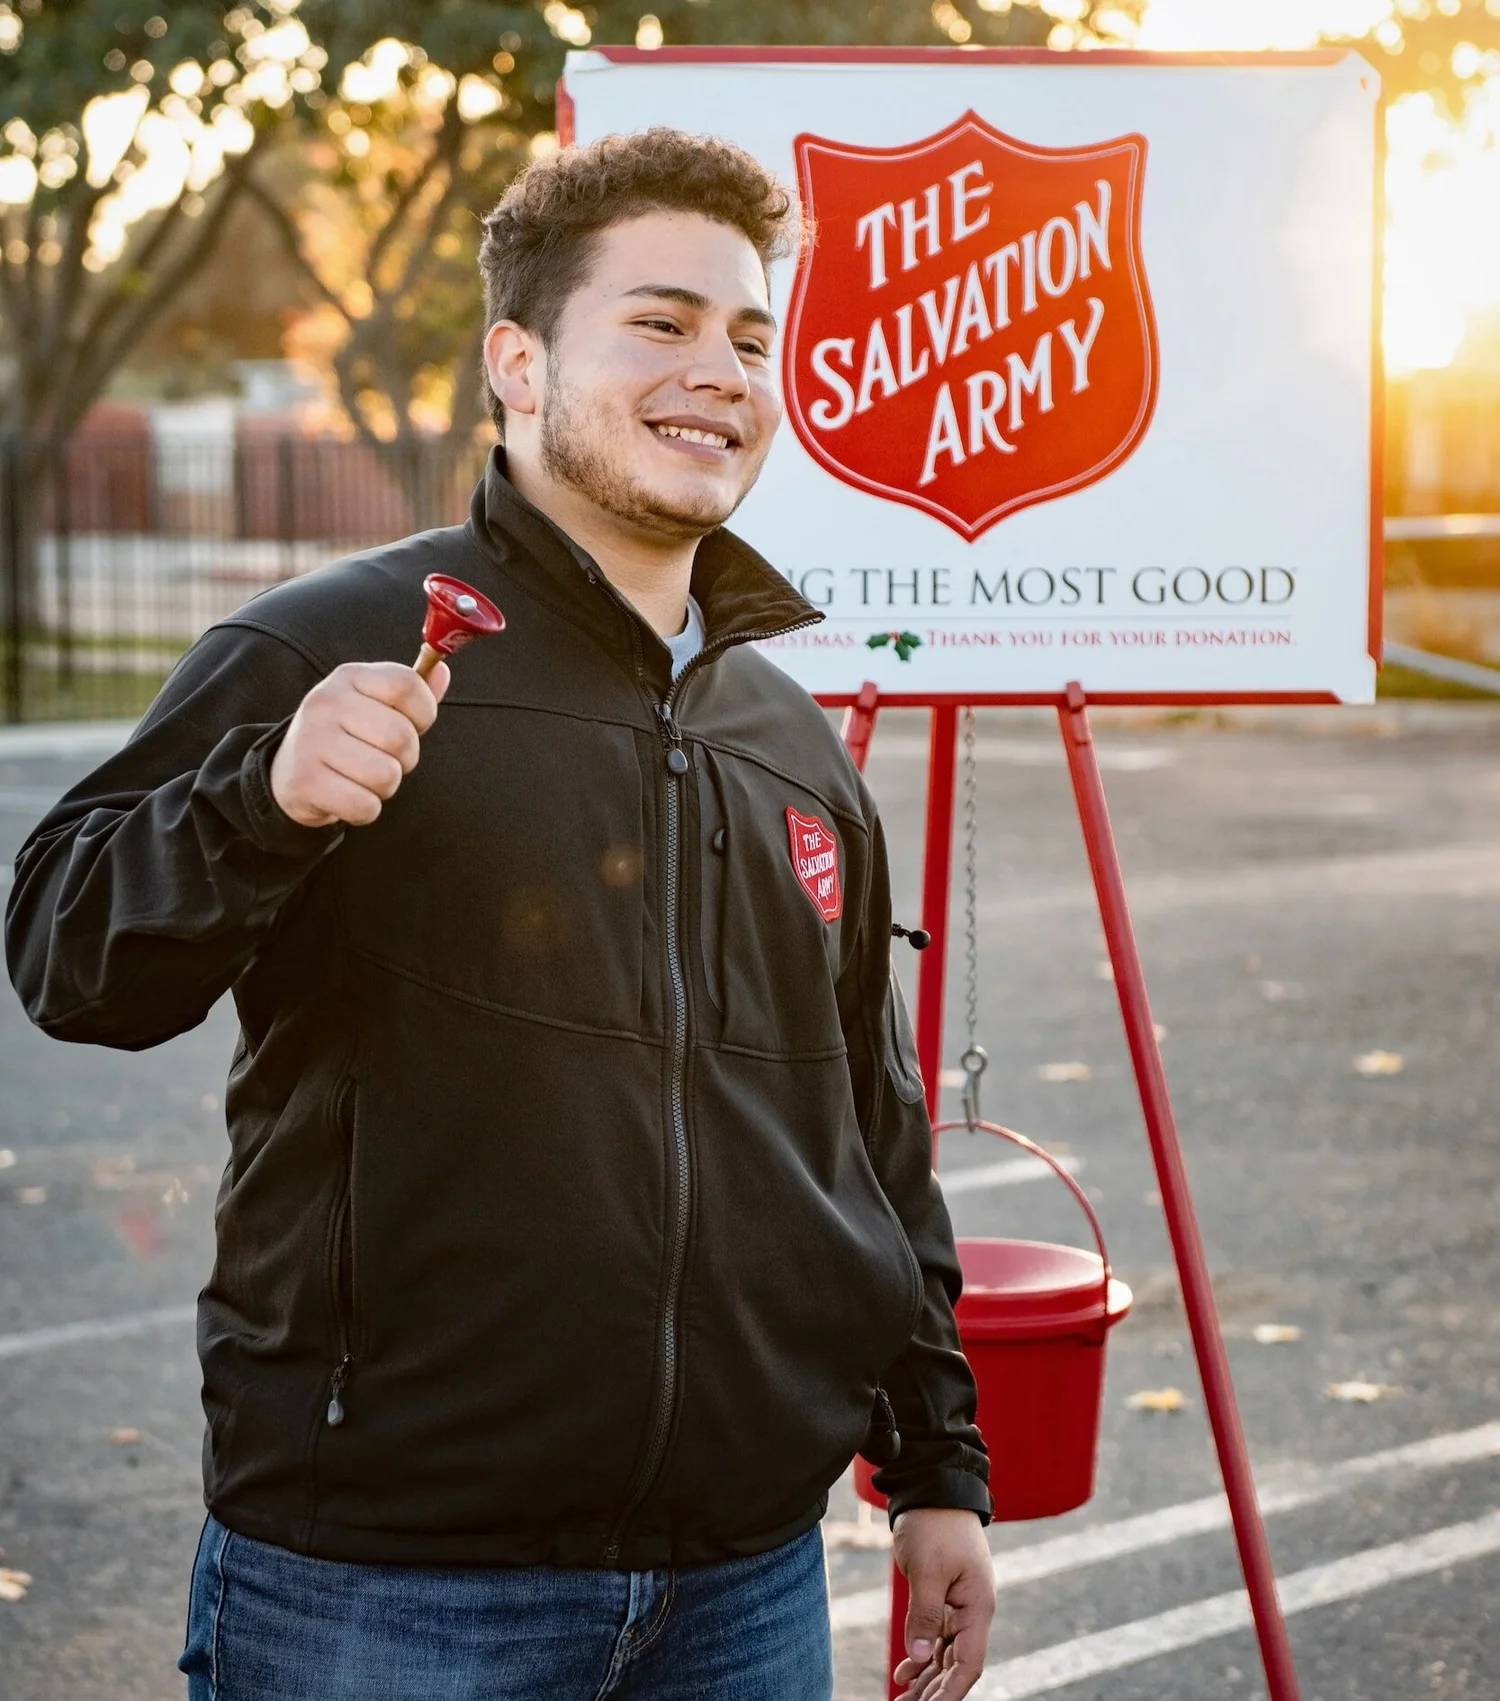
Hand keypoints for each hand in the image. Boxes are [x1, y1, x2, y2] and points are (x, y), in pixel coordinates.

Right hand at [270, 661, 449, 828]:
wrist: (289, 769)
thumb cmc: (346, 735)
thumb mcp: (375, 703)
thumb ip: (412, 691)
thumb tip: (441, 672)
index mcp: (349, 677)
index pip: (406, 685)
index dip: (423, 713)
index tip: (412, 726)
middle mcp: (326, 702)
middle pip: (401, 737)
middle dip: (405, 759)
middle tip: (383, 759)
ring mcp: (312, 741)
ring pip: (386, 775)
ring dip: (385, 787)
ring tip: (364, 778)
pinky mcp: (304, 781)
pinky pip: (364, 806)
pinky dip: (365, 810)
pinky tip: (349, 796)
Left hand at [890, 1508, 994, 1699]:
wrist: (934, 1488)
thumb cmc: (935, 1524)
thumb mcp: (927, 1569)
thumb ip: (925, 1614)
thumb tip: (918, 1656)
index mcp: (977, 1606)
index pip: (968, 1663)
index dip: (951, 1692)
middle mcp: (973, 1611)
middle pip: (957, 1664)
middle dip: (935, 1691)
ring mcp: (959, 1605)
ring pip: (945, 1654)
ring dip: (927, 1679)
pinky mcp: (944, 1598)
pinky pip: (936, 1637)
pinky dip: (922, 1656)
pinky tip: (905, 1672)